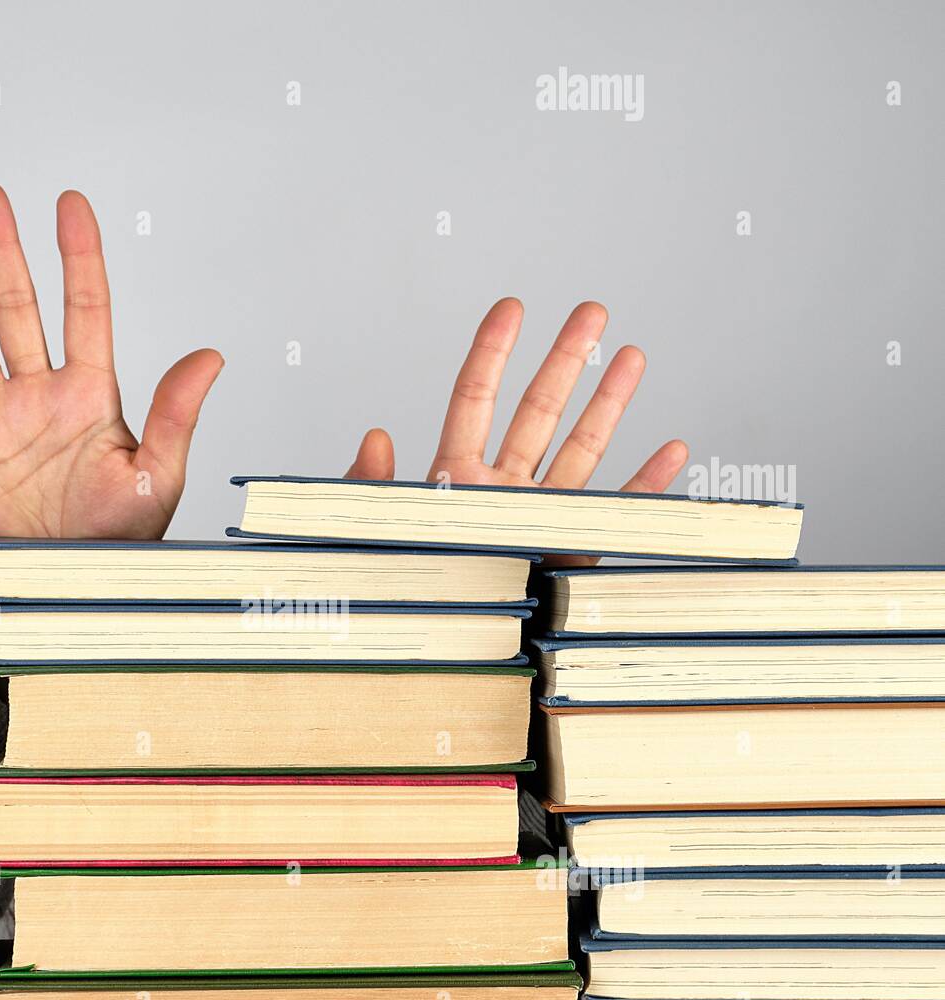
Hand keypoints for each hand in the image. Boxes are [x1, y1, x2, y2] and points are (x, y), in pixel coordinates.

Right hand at [0, 182, 222, 549]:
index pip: (86, 310)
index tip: (71, 205)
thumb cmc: (120, 540)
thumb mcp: (159, 475)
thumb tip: (211, 354)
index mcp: (92, 398)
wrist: (67, 588)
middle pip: (19, 310)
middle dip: (3, 252)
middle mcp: (42, 398)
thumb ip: (177, 413)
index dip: (78, 256)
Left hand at [342, 299, 687, 559]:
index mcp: (453, 478)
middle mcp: (503, 489)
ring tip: (632, 354)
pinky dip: (645, 484)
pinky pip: (614, 510)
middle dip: (567, 357)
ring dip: (609, 401)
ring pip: (581, 446)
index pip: (475, 399)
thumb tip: (374, 436)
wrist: (440, 647)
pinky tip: (671, 449)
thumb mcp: (378, 533)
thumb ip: (372, 487)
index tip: (512, 307)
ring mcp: (540, 517)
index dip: (492, 352)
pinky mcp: (569, 551)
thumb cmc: (404, 588)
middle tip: (592, 310)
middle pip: (539, 410)